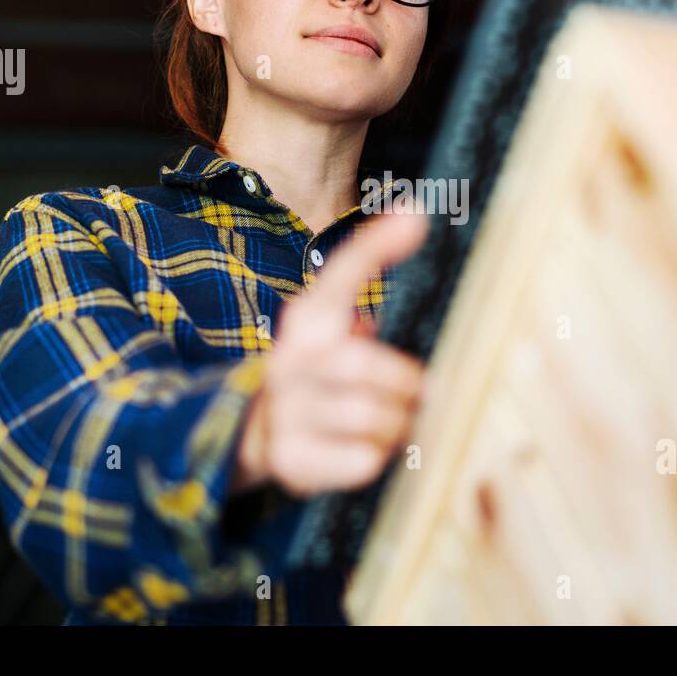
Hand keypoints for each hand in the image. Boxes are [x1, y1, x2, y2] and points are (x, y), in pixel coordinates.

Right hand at [234, 211, 428, 497]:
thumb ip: (369, 268)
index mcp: (308, 319)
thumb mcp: (332, 316)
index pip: (341, 271)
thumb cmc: (317, 367)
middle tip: (421, 396)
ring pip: (368, 418)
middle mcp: (288, 360)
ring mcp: (284, 412)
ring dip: (397, 425)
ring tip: (394, 423)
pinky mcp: (291, 461)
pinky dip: (377, 458)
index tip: (417, 215)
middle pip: (362, 364)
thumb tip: (416, 213)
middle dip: (405, 384)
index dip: (377, 244)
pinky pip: (362, 461)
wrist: (255, 430)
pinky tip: (367, 450)